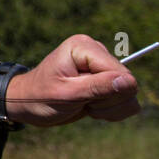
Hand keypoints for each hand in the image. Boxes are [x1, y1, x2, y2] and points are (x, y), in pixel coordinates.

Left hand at [0, 34, 139, 126]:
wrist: (27, 104)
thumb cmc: (38, 98)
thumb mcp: (65, 95)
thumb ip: (97, 88)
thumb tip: (130, 82)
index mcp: (84, 48)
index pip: (120, 72)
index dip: (108, 92)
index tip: (82, 98)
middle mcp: (97, 52)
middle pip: (128, 83)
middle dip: (106, 102)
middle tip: (81, 103)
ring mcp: (103, 67)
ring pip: (130, 95)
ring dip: (109, 108)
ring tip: (84, 105)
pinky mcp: (108, 81)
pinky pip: (128, 101)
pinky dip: (112, 111)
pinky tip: (91, 108)